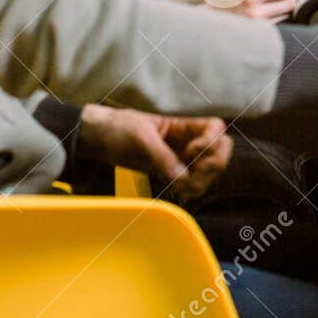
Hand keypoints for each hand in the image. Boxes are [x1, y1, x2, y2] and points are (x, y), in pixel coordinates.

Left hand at [77, 106, 232, 201]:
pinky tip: (179, 192)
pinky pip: (194, 182)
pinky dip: (192, 190)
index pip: (216, 128)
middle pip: (220, 152)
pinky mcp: (171, 172)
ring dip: (202, 182)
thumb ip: (162, 156)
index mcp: (183, 125)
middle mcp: (187, 141)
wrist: (96, 138)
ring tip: (180, 189)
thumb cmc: (117, 128)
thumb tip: (183, 179)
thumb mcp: (140, 137)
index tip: (188, 152)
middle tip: (191, 177)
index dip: (211, 142)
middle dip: (212, 166)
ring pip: (209, 171)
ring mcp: (181, 158)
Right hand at [170, 0, 317, 19]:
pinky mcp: (260, 35)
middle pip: (291, 2)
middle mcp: (256, 13)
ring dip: (291, 4)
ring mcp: (258, 26)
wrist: (205, 24)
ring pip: (287, 13)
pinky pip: (280, 22)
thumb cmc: (221, 0)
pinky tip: (280, 8)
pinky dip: (283, 14)